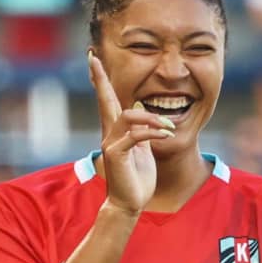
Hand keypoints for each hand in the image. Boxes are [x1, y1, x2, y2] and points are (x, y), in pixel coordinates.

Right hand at [88, 51, 174, 215]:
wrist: (129, 204)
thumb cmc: (136, 179)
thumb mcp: (142, 150)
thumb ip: (141, 131)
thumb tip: (141, 109)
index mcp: (116, 131)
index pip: (107, 100)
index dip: (101, 80)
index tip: (94, 60)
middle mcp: (109, 134)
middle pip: (105, 100)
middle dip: (100, 78)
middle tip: (93, 58)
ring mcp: (111, 143)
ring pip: (128, 116)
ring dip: (152, 118)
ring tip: (169, 127)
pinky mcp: (117, 155)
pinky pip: (135, 135)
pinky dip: (152, 132)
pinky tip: (166, 136)